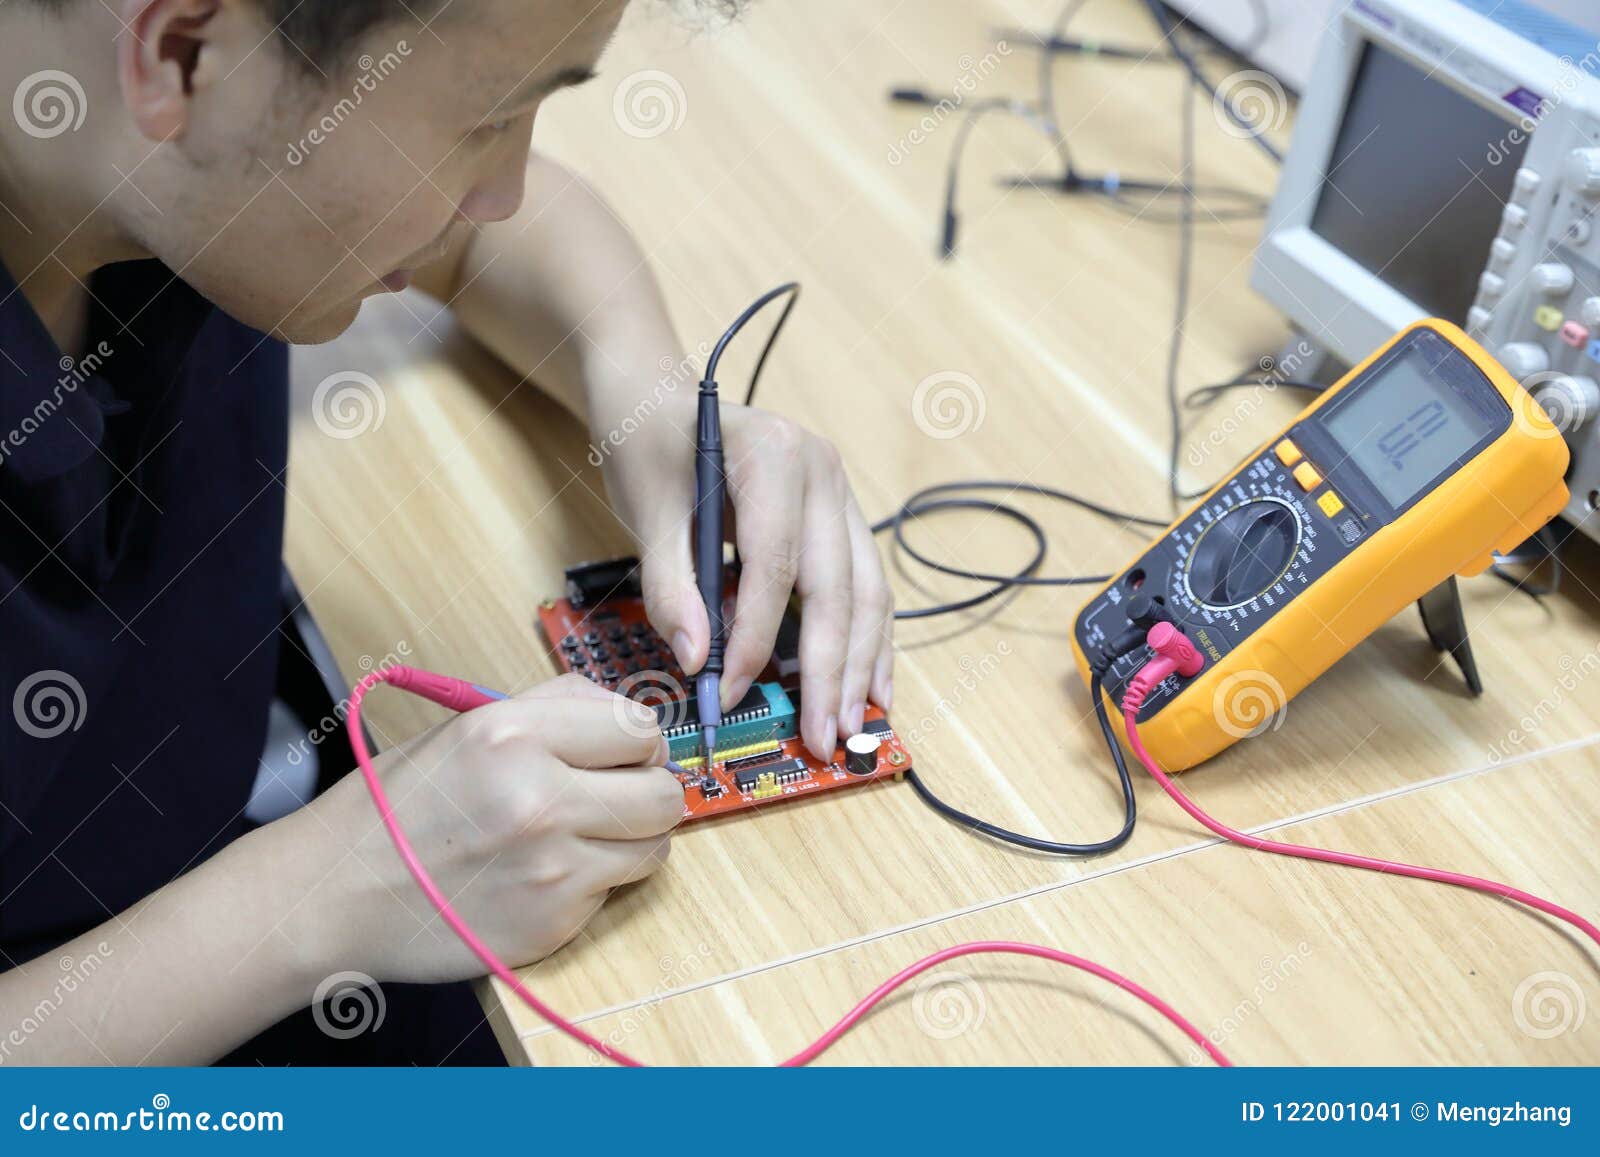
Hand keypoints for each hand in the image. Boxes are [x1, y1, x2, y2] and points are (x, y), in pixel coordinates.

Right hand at [289, 674, 682, 983]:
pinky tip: (544, 875)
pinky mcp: (553, 921)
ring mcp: (551, 866)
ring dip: (630, 841)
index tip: (623, 753)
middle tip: (617, 796)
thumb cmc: (399, 805)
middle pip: (663, 792)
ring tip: (581, 836)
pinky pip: (613, 892)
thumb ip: (554, 709)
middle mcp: (539, 797)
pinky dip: (592, 883)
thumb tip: (630, 716)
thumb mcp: (466, 728)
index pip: (639, 727)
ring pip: (654, 846)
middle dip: (648, 791)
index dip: (637, 741)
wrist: (335, 893)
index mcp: (513, 734)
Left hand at [596, 397, 893, 759]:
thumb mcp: (647, 510)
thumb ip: (669, 585)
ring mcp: (839, 494)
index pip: (775, 564)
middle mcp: (822, 471)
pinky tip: (871, 686)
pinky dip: (867, 639)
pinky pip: (865, 586)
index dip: (755, 635)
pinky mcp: (840, 518)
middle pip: (837, 585)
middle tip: (822, 733)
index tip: (732, 689)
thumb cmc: (649, 444)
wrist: (660, 398)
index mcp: (774, 455)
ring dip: (860, 664)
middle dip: (830, 668)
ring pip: (865, 592)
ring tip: (850, 723)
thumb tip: (695, 658)